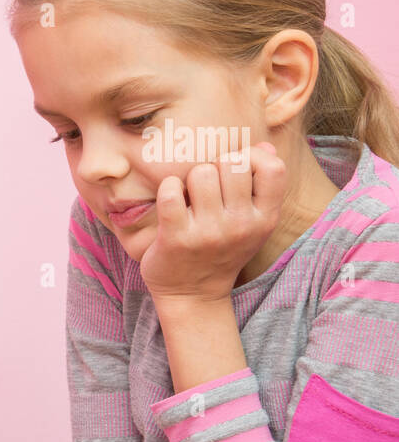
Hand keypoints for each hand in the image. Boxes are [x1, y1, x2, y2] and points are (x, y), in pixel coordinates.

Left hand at [139, 141, 285, 303]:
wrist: (193, 295)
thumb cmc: (221, 251)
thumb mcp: (252, 224)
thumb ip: (262, 186)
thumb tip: (265, 146)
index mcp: (264, 219)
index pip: (273, 167)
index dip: (252, 157)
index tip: (235, 170)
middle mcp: (240, 225)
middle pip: (232, 163)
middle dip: (216, 166)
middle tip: (208, 187)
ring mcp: (208, 232)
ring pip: (201, 172)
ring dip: (190, 179)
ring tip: (190, 199)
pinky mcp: (176, 237)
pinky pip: (170, 191)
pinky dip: (168, 188)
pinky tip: (172, 201)